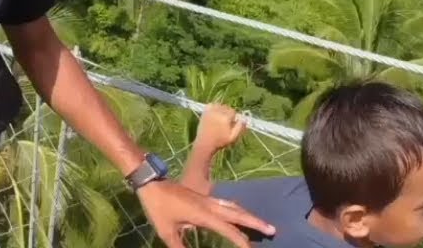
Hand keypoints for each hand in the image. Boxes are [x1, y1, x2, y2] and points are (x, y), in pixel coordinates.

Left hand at [137, 179, 274, 247]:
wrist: (150, 182)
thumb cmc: (157, 206)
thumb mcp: (166, 230)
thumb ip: (179, 247)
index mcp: (203, 214)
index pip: (228, 229)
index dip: (241, 240)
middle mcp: (209, 205)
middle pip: (237, 213)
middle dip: (255, 222)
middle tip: (272, 229)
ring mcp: (206, 199)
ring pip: (232, 206)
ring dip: (247, 214)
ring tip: (261, 222)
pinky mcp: (202, 197)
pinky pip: (225, 203)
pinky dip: (235, 208)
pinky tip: (238, 211)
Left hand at [195, 104, 245, 152]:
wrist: (205, 143)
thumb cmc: (220, 141)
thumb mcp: (233, 137)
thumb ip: (239, 127)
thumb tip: (244, 119)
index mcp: (225, 118)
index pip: (233, 111)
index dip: (233, 117)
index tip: (232, 122)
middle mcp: (217, 113)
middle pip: (226, 107)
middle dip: (228, 112)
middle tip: (226, 121)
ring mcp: (210, 112)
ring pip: (219, 105)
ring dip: (221, 109)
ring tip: (220, 117)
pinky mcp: (204, 113)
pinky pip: (210, 105)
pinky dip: (213, 107)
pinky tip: (214, 113)